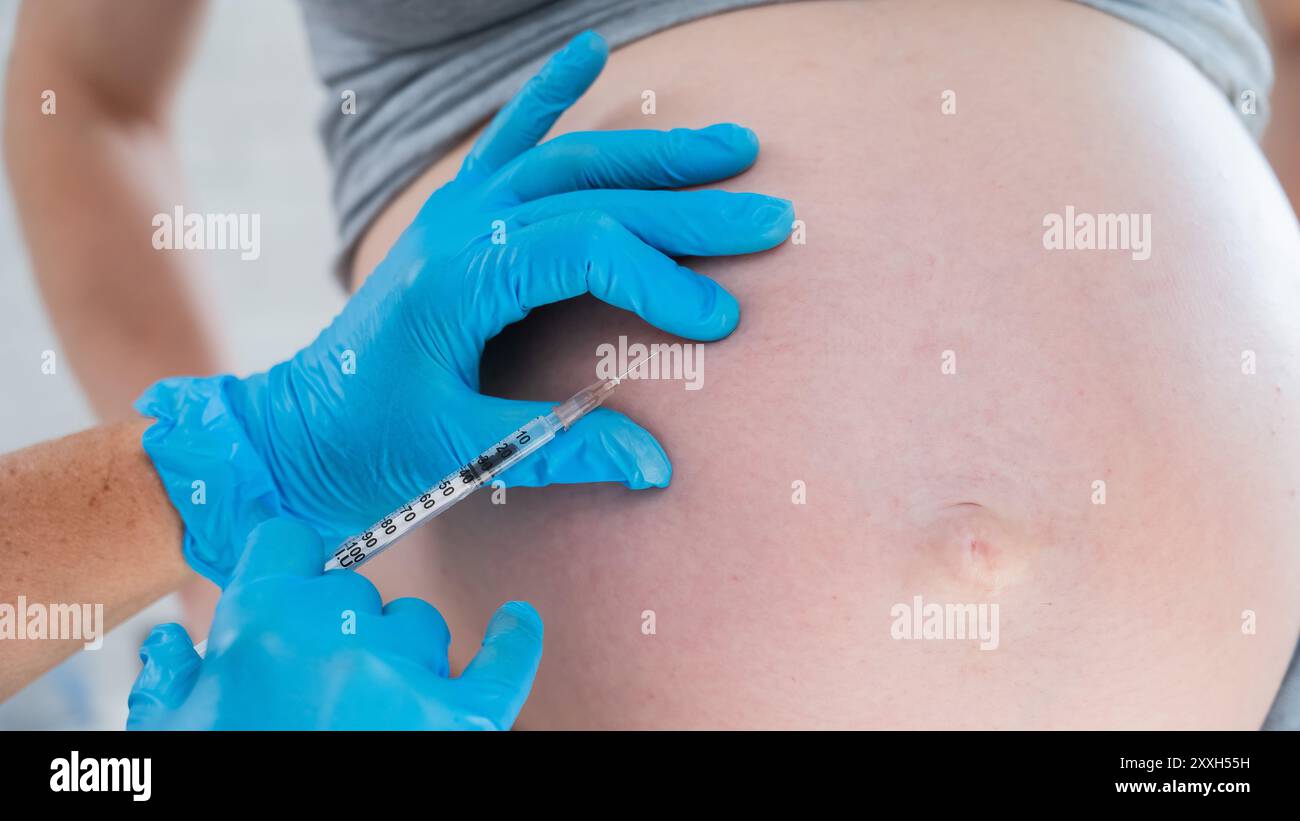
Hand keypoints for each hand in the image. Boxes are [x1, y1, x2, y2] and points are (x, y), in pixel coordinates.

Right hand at [127, 518, 542, 729]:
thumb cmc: (219, 787)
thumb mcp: (171, 737)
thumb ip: (170, 683)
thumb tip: (172, 649)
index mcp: (261, 620)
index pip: (289, 542)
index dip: (286, 569)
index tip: (289, 582)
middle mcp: (339, 632)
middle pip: (352, 591)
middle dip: (334, 629)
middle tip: (311, 685)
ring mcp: (405, 674)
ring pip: (417, 626)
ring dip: (396, 654)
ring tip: (362, 709)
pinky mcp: (458, 721)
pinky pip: (502, 668)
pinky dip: (514, 643)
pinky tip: (516, 621)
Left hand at [137, 30, 793, 582]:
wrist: (298, 428)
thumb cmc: (369, 446)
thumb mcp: (461, 458)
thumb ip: (559, 453)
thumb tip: (656, 466)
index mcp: (458, 281)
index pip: (585, 252)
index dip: (660, 278)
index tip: (720, 318)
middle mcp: (459, 229)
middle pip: (593, 194)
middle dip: (687, 204)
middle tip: (770, 214)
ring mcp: (456, 214)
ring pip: (569, 161)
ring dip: (653, 152)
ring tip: (734, 145)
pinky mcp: (455, 217)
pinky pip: (508, 140)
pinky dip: (548, 94)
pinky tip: (590, 50)